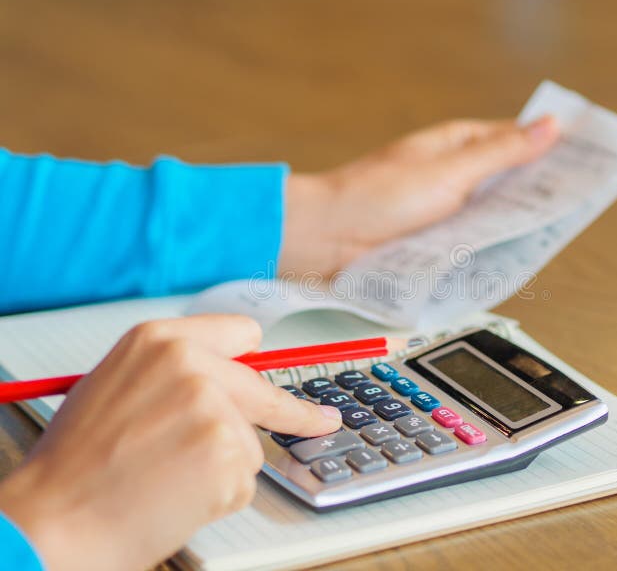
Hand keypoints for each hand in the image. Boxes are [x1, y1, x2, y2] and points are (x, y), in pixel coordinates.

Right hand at [0, 315, 340, 570]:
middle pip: (265, 390)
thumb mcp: (116, 387)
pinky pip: (244, 480)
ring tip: (169, 479)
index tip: (284, 368)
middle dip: (297, 412)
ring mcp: (214, 409)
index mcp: (160, 341)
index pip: (242, 334)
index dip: (256, 360)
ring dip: (224, 467)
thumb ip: (174, 372)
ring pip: (251, 443)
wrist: (54, 521)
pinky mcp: (228, 454)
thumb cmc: (76, 464)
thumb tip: (229, 377)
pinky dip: (219, 496)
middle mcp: (192, 366)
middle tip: (323, 420)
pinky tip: (177, 497)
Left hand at [281, 116, 557, 275]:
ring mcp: (445, 209)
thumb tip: (549, 127)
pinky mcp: (436, 241)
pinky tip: (510, 255)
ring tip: (552, 231)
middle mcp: (454, 175)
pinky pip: (473, 241)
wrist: (327, 239)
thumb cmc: (377, 195)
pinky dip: (491, 246)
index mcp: (458, 145)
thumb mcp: (449, 172)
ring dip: (516, 223)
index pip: (517, 139)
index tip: (590, 156)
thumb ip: (500, 153)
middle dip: (540, 191)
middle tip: (579, 202)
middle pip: (510, 179)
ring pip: (495, 214)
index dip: (553, 146)